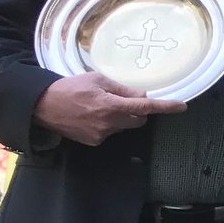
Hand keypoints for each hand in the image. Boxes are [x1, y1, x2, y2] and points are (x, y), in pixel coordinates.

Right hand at [32, 72, 184, 145]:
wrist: (42, 105)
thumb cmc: (70, 88)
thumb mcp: (97, 80)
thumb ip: (122, 89)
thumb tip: (143, 96)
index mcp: (112, 105)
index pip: (146, 107)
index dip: (165, 107)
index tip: (182, 106)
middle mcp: (109, 123)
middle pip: (139, 120)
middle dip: (138, 111)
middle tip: (123, 100)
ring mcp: (101, 135)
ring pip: (124, 127)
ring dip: (121, 118)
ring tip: (100, 107)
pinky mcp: (93, 142)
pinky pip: (110, 133)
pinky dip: (108, 125)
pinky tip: (91, 117)